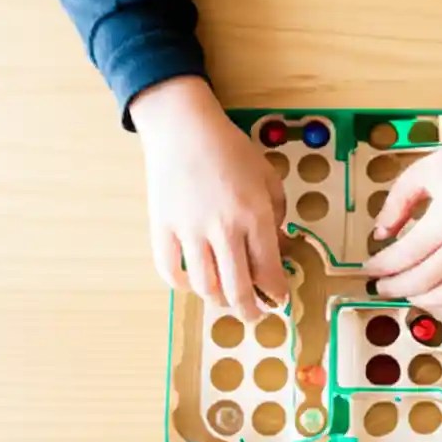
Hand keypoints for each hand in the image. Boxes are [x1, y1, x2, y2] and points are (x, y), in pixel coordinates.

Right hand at [131, 77, 288, 320]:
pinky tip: (192, 282)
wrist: (183, 126)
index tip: (279, 299)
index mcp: (254, 216)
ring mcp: (189, 231)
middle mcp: (222, 229)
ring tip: (226, 299)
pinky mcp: (162, 228)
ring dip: (218, 301)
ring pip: (205, 287)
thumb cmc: (230, 149)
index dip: (277, 294)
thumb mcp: (267, 177)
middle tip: (255, 315)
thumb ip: (276, 214)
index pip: (269, 272)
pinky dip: (182, 285)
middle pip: (237, 290)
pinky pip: (169, 271)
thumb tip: (276, 247)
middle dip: (250, 311)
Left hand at [364, 108, 441, 315]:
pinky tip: (439, 300)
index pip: (406, 255)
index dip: (381, 267)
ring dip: (423, 301)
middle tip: (380, 286)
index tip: (368, 269)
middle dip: (396, 288)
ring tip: (408, 292)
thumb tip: (380, 236)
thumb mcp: (422, 171)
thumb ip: (396, 204)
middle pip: (425, 281)